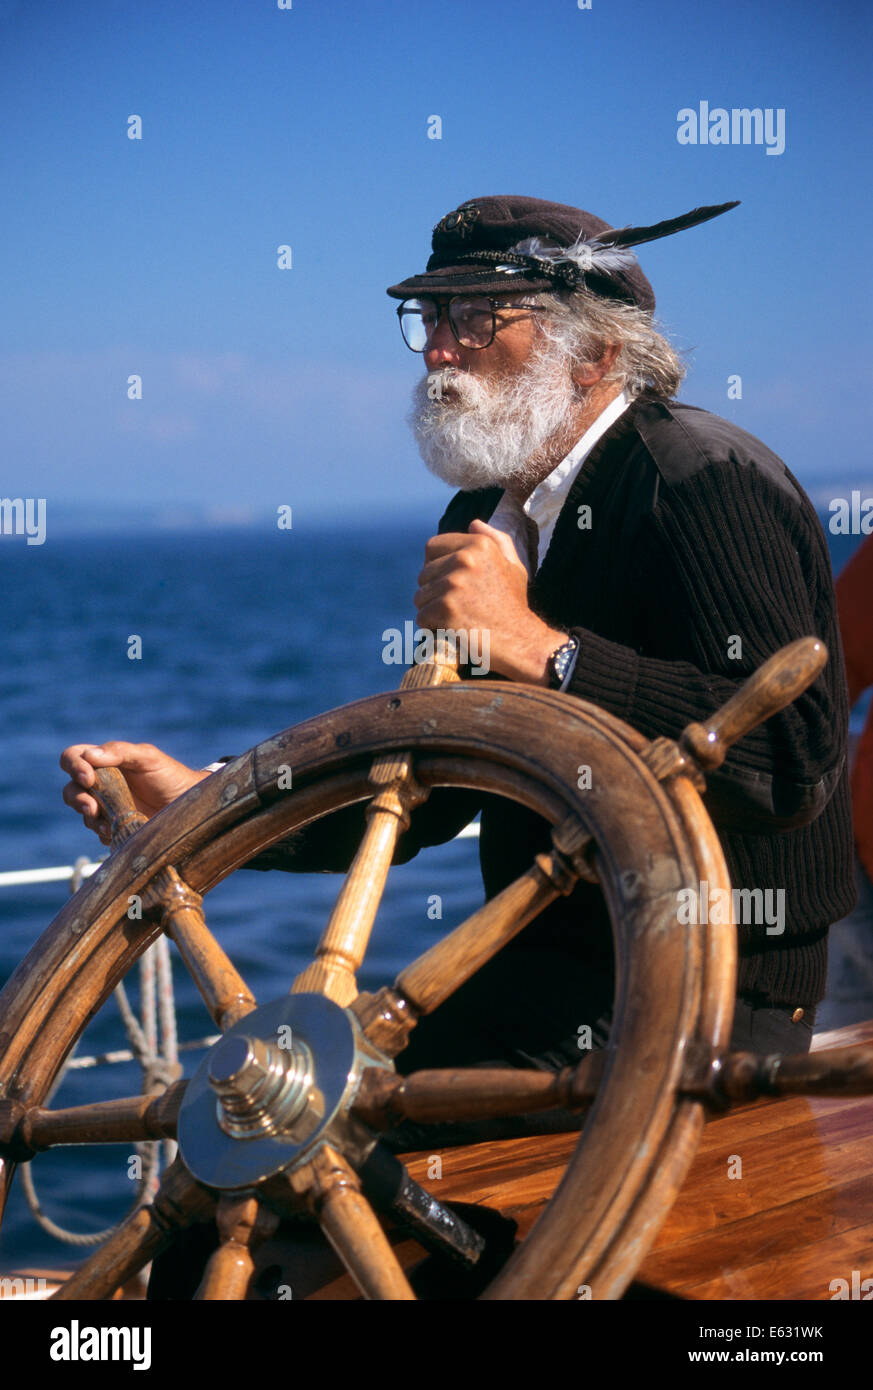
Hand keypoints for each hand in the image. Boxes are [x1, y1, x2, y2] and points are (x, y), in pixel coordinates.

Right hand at [60, 741, 208, 844]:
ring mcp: (106, 807)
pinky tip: (117, 832)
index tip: (88, 778)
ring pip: (83, 813)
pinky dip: (104, 833)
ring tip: (107, 825)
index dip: (74, 766)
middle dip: (76, 798)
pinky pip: (98, 832)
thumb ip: (120, 751)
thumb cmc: (169, 775)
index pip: (73, 758)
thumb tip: (90, 755)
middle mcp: (101, 784)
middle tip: (92, 808)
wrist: (190, 804)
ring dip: (90, 819)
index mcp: (104, 762)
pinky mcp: (114, 827)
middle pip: (71, 790)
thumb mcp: (148, 757)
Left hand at [414, 519, 566, 682]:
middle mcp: (464, 559)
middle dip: (434, 590)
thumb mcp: (513, 566)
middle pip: (423, 573)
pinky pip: (422, 617)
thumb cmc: (514, 605)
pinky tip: (450, 630)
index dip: (437, 566)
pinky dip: (431, 627)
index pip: (432, 547)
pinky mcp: (445, 609)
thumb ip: (496, 540)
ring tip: (455, 618)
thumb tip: (474, 524)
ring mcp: (453, 584)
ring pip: (420, 596)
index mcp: (478, 545)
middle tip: (457, 606)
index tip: (451, 583)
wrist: (521, 641)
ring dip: (432, 610)